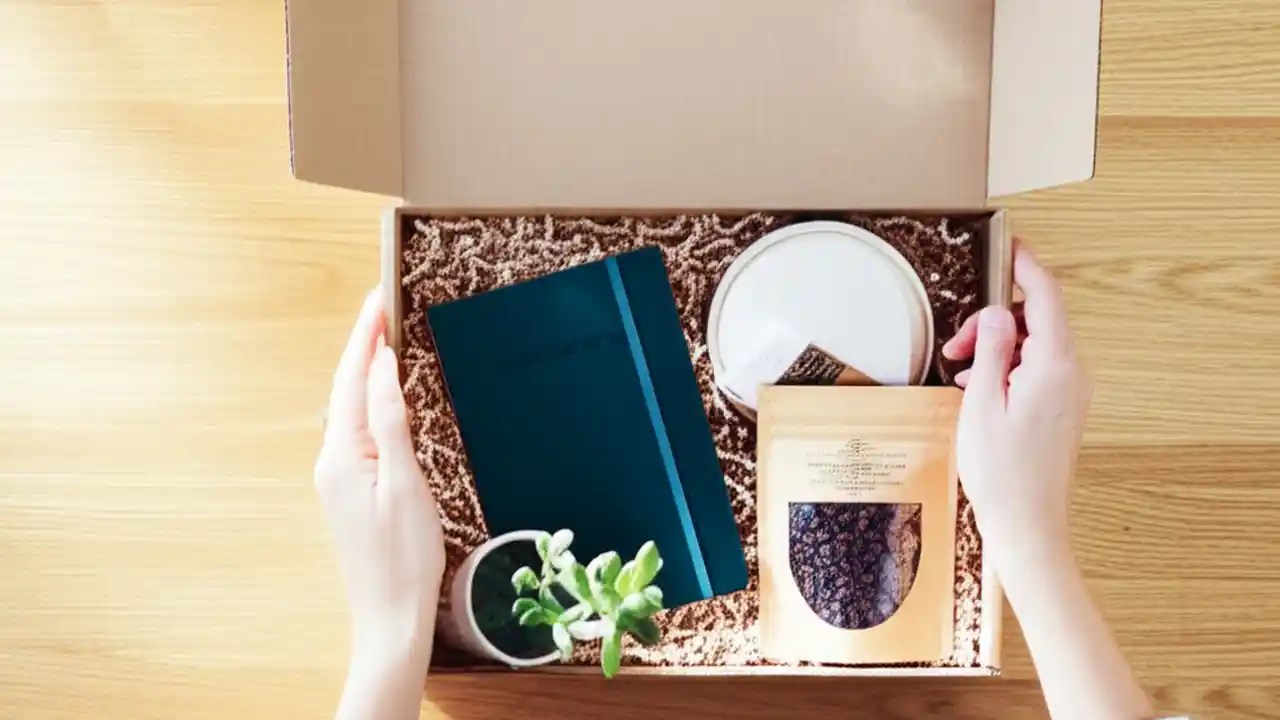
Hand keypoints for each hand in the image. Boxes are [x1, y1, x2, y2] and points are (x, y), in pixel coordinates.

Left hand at [315, 287, 443, 718]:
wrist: (390, 615)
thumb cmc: (405, 556)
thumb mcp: (405, 483)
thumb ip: (391, 422)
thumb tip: (382, 366)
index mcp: (343, 455)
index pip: (353, 380)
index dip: (366, 336)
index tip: (380, 297)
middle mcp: (332, 461)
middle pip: (345, 390)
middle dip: (363, 346)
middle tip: (385, 306)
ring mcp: (338, 478)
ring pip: (349, 410)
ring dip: (365, 372)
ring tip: (386, 338)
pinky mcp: (350, 492)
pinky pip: (357, 431)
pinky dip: (370, 402)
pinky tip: (385, 396)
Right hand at [942, 243, 1092, 556]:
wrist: (1028, 525)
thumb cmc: (1003, 474)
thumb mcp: (982, 403)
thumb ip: (992, 349)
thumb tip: (1000, 312)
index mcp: (1054, 366)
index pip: (1046, 296)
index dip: (1026, 266)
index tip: (1009, 247)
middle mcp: (1071, 374)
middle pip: (1036, 320)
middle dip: (994, 322)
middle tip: (958, 345)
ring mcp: (1070, 392)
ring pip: (1033, 345)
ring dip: (997, 347)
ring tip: (962, 370)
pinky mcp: (1062, 408)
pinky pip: (1035, 369)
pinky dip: (1007, 368)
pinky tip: (979, 388)